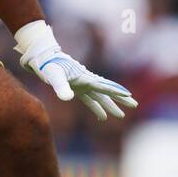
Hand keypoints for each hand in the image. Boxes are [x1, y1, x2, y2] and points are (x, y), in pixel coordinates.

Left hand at [14, 20, 137, 121]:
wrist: (43, 59)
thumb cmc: (49, 66)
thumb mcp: (54, 77)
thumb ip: (61, 87)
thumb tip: (67, 99)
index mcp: (85, 78)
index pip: (104, 87)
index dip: (116, 91)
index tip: (128, 96)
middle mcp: (87, 81)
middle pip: (107, 92)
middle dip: (120, 99)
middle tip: (134, 105)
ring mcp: (83, 85)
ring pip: (101, 97)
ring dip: (110, 105)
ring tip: (121, 116)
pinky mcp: (77, 88)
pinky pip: (90, 100)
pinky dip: (96, 107)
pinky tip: (102, 116)